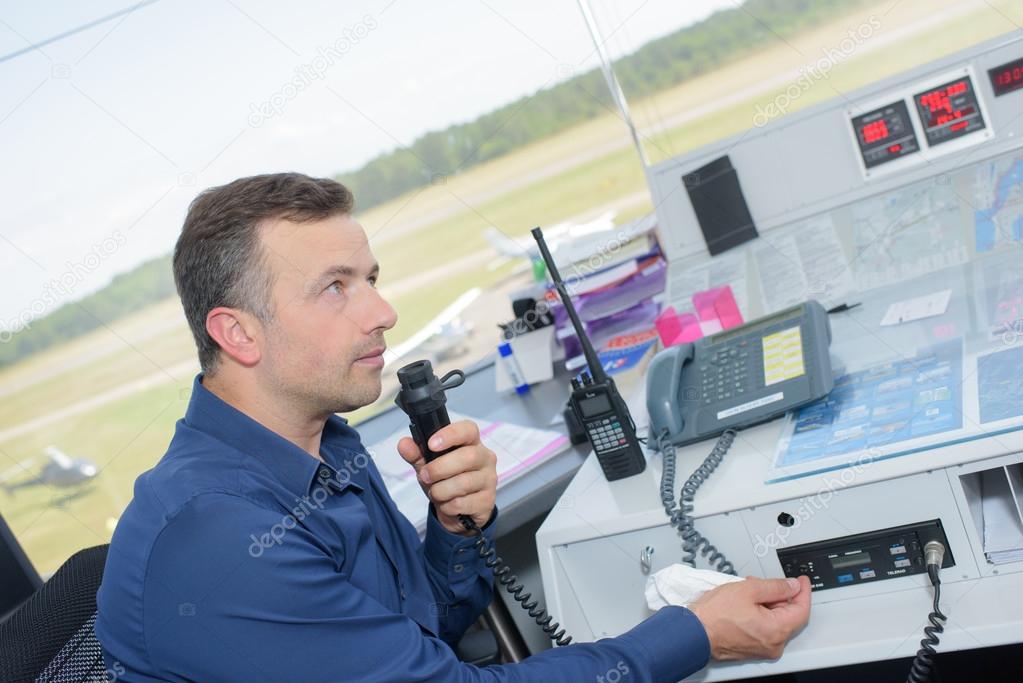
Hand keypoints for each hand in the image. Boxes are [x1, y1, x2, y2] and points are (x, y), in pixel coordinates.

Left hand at [397, 420, 497, 534]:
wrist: (458, 511)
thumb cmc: (446, 480)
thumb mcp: (428, 465)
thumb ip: (416, 454)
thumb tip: (404, 444)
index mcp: (471, 443)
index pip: (468, 430)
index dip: (450, 435)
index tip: (431, 444)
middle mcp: (485, 457)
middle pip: (467, 457)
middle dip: (439, 468)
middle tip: (425, 476)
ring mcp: (489, 479)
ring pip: (464, 483)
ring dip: (441, 490)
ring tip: (435, 492)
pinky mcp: (487, 500)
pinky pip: (462, 503)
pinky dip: (447, 506)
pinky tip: (447, 504)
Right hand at [688, 575, 810, 660]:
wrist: (695, 632)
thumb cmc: (715, 614)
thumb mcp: (749, 589)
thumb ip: (776, 586)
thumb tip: (792, 586)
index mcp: (776, 630)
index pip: (801, 609)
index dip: (803, 591)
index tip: (802, 581)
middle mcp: (773, 644)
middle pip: (790, 616)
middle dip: (782, 596)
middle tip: (771, 582)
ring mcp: (763, 649)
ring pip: (777, 622)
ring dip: (770, 604)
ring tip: (753, 590)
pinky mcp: (753, 649)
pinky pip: (766, 629)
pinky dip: (762, 614)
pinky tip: (749, 603)